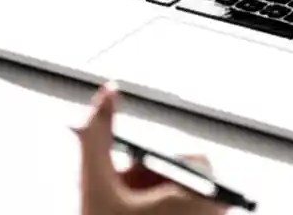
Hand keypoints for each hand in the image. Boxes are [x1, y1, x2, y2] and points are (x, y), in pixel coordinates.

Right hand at [77, 84, 226, 214]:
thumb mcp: (95, 186)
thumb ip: (97, 134)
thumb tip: (108, 90)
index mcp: (196, 199)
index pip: (196, 160)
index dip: (160, 165)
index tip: (134, 183)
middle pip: (192, 182)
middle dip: (157, 184)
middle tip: (127, 203)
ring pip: (190, 202)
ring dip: (159, 203)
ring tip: (127, 214)